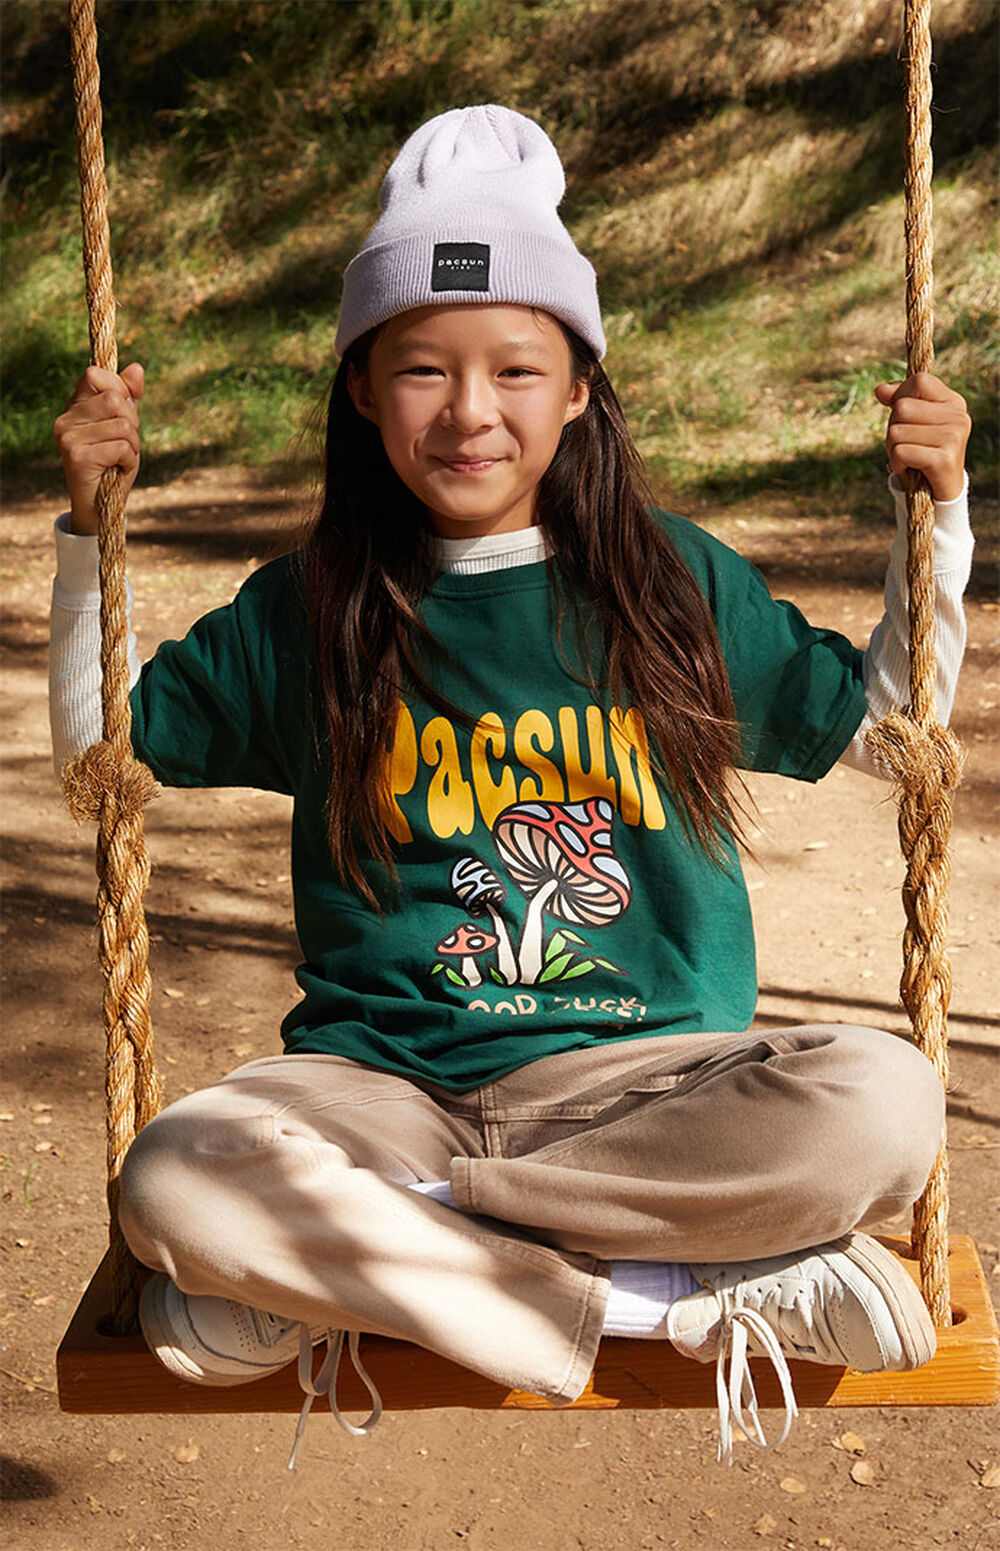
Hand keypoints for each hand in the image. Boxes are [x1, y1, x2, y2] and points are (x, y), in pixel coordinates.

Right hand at [53, 362, 144, 533]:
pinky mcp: (77, 457)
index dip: (119, 389)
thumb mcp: (125, 426)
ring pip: (122, 425)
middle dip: (132, 422)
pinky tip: (118, 468)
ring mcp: (68, 437)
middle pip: (115, 400)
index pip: (95, 374)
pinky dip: (129, 460)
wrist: (100, 505)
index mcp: (74, 406)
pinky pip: (121, 447)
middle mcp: (65, 419)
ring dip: (133, 445)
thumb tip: (137, 368)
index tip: (124, 411)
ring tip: (121, 458)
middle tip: (126, 443)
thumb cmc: (113, 462)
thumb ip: (129, 397)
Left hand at [874, 371, 969, 502]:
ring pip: (896, 432)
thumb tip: (879, 389)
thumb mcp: (912, 422)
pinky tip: (909, 468)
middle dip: (893, 428)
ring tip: (909, 458)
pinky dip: (896, 463)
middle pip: (902, 408)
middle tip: (906, 444)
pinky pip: (901, 452)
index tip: (902, 415)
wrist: (940, 491)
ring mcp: (954, 437)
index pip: (919, 382)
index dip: (901, 395)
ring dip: (892, 449)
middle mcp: (958, 416)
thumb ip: (899, 400)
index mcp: (953, 402)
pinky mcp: (944, 459)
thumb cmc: (923, 451)